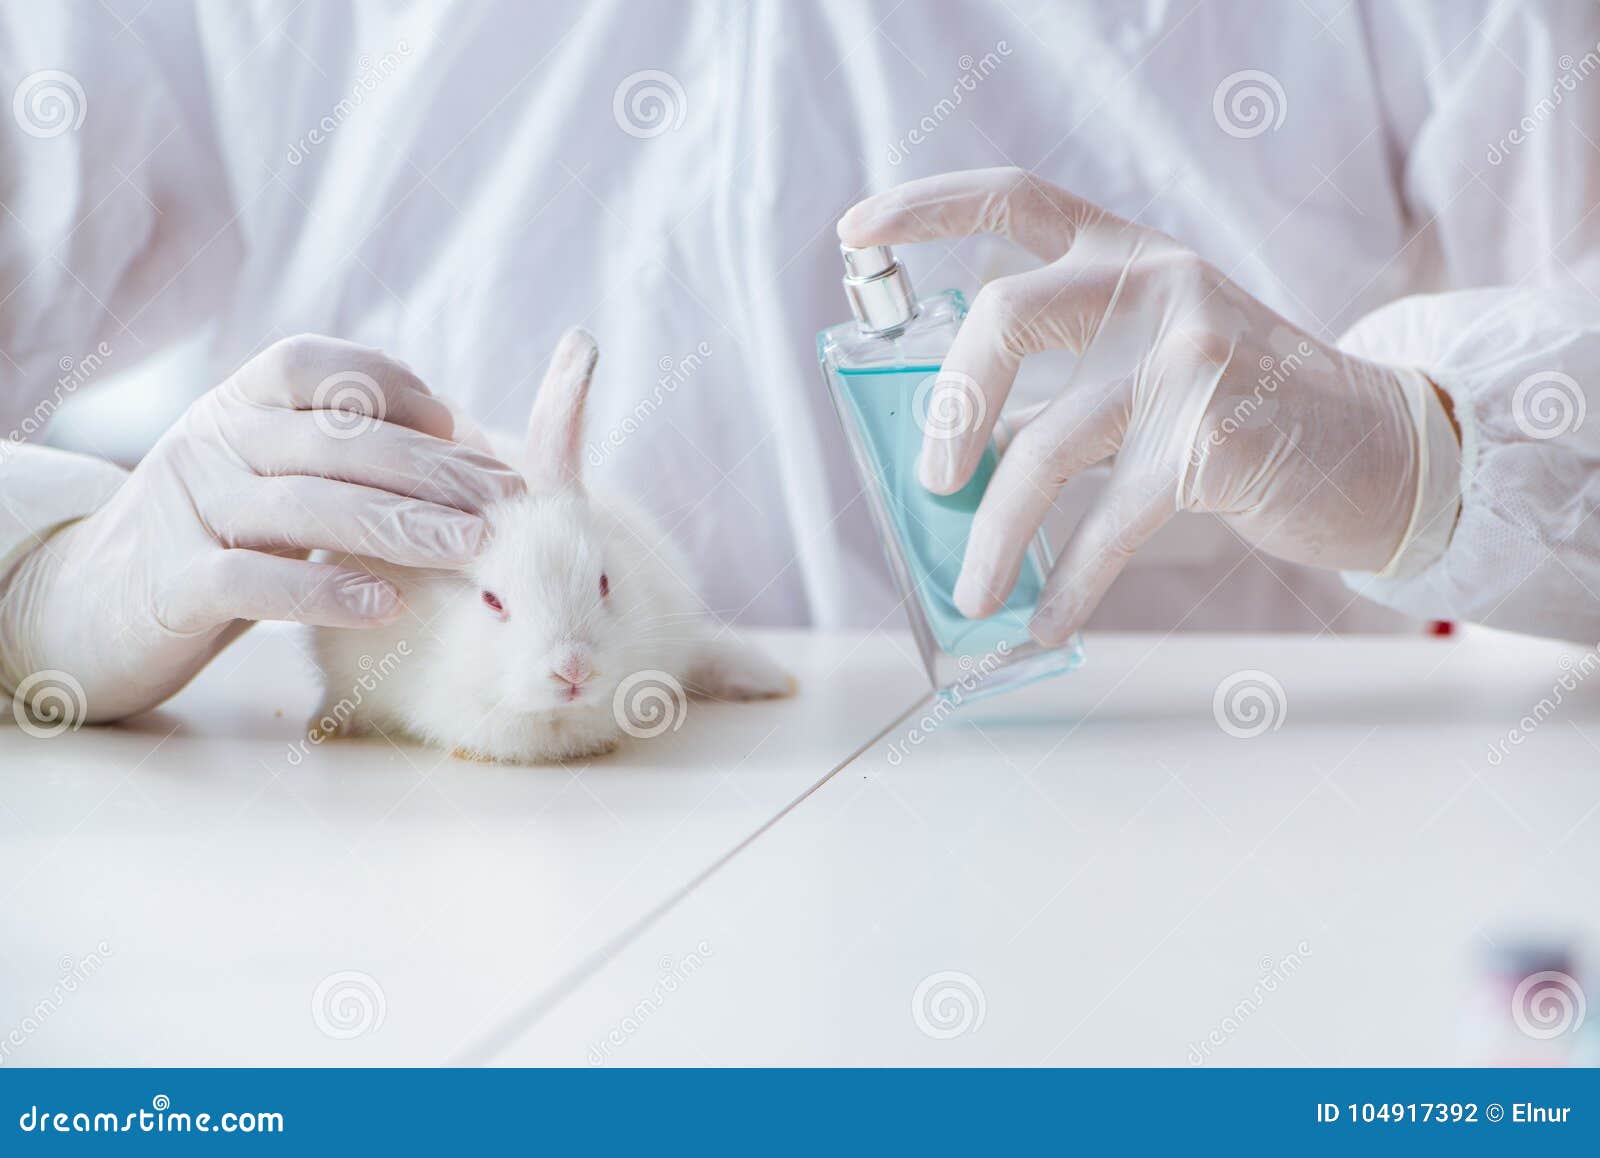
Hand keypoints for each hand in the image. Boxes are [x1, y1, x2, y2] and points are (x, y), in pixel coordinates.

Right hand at [0, 335, 524, 720]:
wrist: (85, 604)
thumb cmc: (214, 536)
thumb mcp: (268, 472)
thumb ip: (338, 450)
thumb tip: (462, 439)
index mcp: (234, 404)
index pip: (313, 366)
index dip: (393, 385)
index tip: (464, 427)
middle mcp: (210, 442)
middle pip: (332, 440)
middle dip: (432, 468)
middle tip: (507, 500)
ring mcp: (188, 510)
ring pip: (305, 506)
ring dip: (401, 525)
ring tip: (474, 547)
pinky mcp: (172, 585)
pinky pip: (254, 580)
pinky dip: (325, 590)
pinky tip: (387, 605)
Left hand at [839, 167, 1448, 642]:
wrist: (1379, 447)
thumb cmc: (1240, 408)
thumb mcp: (1156, 350)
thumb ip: (1067, 369)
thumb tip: (954, 452)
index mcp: (1128, 252)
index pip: (1017, 201)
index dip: (927, 208)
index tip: (853, 231)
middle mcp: (1156, 285)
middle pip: (1003, 316)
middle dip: (946, 407)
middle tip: (932, 478)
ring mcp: (1190, 359)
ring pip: (1045, 447)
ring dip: (992, 533)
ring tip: (972, 591)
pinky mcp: (1214, 442)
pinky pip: (1107, 525)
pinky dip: (1068, 584)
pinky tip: (1047, 621)